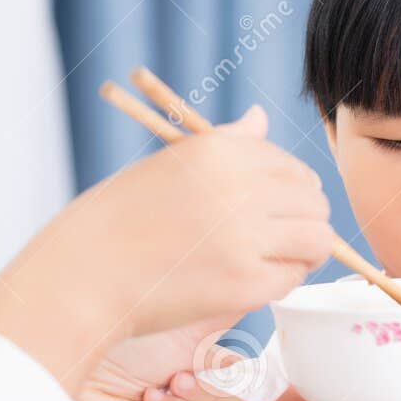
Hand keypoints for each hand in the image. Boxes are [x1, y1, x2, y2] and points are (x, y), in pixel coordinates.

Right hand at [0, 105, 333, 392]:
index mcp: (221, 151)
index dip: (290, 192)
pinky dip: (283, 280)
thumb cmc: (119, 219)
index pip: (292, 166)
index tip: (273, 210)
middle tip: (280, 239)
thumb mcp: (172, 164)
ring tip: (278, 259)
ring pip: (318, 238)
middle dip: (305, 219)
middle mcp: (240, 188)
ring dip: (305, 250)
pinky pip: (293, 277)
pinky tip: (256, 280)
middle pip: (314, 200)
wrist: (82, 274)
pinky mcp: (245, 283)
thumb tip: (260, 117)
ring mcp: (246, 237)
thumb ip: (227, 143)